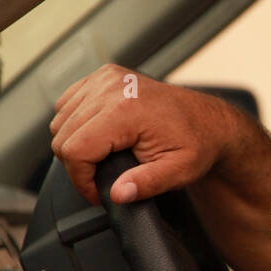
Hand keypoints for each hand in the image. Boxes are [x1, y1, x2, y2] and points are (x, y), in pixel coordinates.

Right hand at [49, 64, 231, 205]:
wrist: (209, 120)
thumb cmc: (198, 143)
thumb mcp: (179, 171)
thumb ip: (146, 184)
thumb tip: (118, 194)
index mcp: (128, 109)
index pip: (75, 149)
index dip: (82, 180)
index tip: (98, 192)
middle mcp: (113, 88)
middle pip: (63, 135)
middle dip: (78, 165)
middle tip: (103, 179)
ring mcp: (108, 78)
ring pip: (61, 119)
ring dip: (76, 143)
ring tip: (104, 158)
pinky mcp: (105, 75)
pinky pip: (69, 103)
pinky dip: (76, 123)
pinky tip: (99, 135)